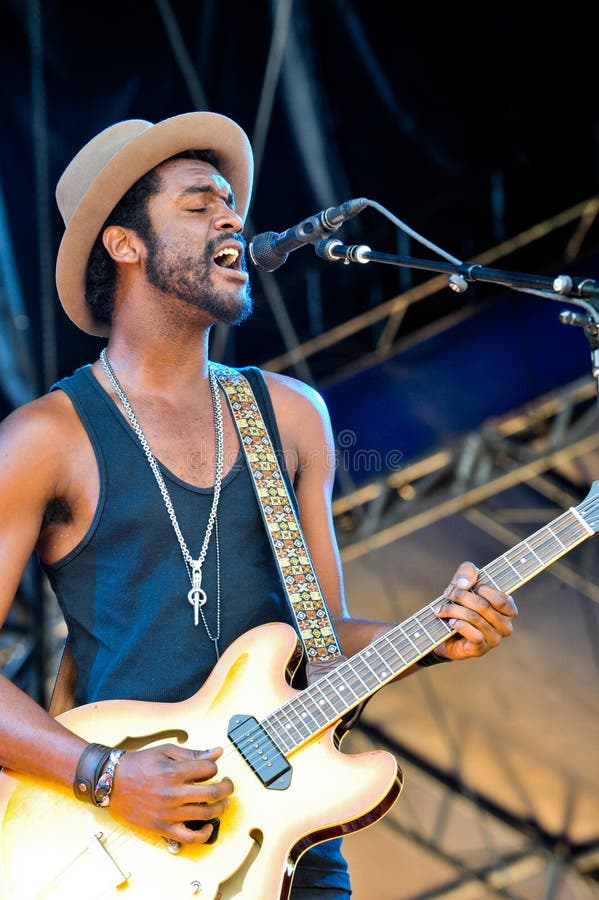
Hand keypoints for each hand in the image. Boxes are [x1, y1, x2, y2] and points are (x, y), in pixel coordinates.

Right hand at [109, 744, 232, 844]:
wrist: (113, 781)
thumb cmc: (139, 764)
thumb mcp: (166, 751)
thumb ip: (193, 753)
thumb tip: (217, 752)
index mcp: (174, 771)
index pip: (209, 769)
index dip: (214, 766)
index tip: (210, 768)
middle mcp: (173, 793)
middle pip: (213, 793)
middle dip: (226, 787)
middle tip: (228, 784)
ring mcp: (169, 813)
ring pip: (206, 814)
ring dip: (221, 807)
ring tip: (222, 801)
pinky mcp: (163, 828)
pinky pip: (189, 837)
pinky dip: (204, 834)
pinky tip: (209, 826)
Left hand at [433, 561, 516, 660]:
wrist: (444, 632)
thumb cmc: (460, 604)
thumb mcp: (463, 582)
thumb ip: (467, 572)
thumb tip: (466, 583)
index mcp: (508, 610)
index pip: (503, 600)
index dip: (484, 590)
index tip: (468, 586)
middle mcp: (505, 626)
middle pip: (484, 606)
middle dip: (461, 596)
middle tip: (447, 593)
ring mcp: (494, 639)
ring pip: (475, 619)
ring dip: (454, 610)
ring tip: (441, 608)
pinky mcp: (480, 649)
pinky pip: (473, 635)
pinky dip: (459, 625)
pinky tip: (451, 622)